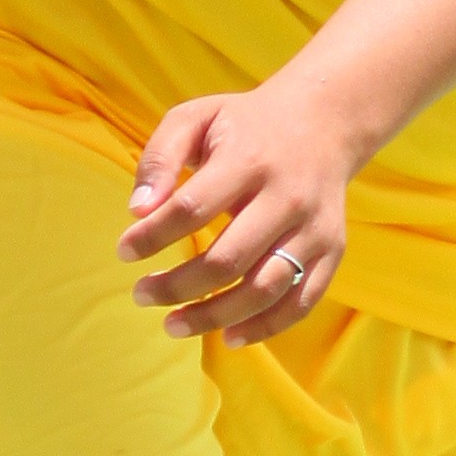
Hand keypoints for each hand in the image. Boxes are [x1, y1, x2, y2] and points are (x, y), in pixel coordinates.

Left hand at [119, 71, 356, 342]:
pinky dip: (264, 328)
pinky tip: (227, 337)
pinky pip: (299, 303)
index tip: (125, 252)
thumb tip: (137, 211)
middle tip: (142, 295)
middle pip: (227, 259)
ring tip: (173, 325)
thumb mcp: (196, 118)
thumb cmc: (246, 125)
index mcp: (249, 160)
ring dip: (214, 316)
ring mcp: (313, 230)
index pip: (192, 208)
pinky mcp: (331, 252)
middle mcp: (287, 198)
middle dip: (177, 286)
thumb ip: (160, 157)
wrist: (324, 124)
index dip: (153, 237)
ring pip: (264, 290)